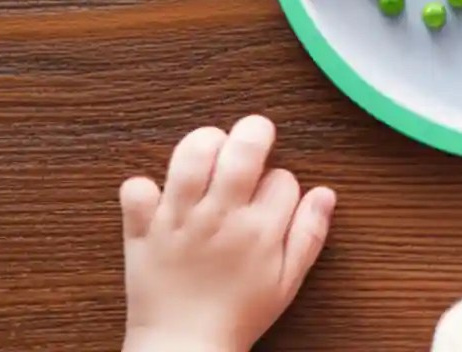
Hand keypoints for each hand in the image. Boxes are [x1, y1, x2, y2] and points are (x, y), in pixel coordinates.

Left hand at [120, 116, 335, 351]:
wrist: (186, 348)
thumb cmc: (239, 315)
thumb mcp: (288, 282)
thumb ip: (309, 234)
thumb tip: (325, 193)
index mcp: (260, 231)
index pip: (282, 178)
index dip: (280, 182)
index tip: (270, 199)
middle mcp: (220, 218)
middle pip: (242, 149)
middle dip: (254, 131)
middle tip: (252, 137)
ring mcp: (178, 220)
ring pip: (190, 156)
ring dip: (203, 143)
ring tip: (209, 153)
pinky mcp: (143, 229)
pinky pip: (135, 190)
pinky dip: (142, 187)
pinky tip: (156, 196)